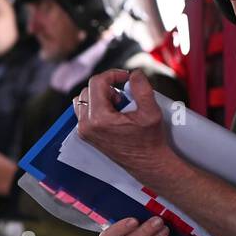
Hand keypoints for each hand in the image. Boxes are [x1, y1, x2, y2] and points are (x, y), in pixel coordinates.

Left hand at [75, 69, 170, 185]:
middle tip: (124, 98)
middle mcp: (86, 125)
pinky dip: (96, 105)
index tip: (126, 77)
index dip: (113, 74)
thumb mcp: (151, 111)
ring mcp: (84, 131)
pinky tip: (112, 113)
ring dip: (100, 96)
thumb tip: (134, 73)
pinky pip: (83, 110)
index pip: (97, 82)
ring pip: (83, 99)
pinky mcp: (85, 134)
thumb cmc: (149, 140)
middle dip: (107, 88)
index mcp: (99, 119)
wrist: (146, 163)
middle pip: (88, 89)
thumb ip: (142, 88)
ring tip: (117, 105)